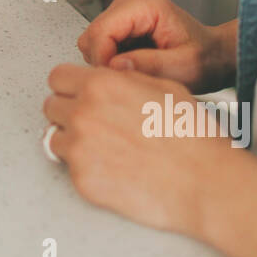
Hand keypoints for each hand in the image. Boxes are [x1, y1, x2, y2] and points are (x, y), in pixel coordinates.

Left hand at [43, 64, 235, 234]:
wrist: (205, 182)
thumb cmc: (193, 137)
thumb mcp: (162, 86)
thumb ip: (125, 77)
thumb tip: (109, 74)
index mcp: (101, 85)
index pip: (58, 77)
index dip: (71, 85)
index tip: (78, 93)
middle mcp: (84, 113)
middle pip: (52, 106)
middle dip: (69, 111)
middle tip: (93, 122)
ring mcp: (80, 149)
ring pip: (54, 137)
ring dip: (72, 140)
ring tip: (103, 147)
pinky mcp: (82, 180)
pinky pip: (69, 168)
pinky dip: (85, 167)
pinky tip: (111, 167)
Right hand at [77, 0, 236, 93]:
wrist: (213, 54)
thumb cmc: (204, 58)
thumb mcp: (184, 68)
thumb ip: (152, 65)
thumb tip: (116, 66)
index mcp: (145, 3)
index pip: (101, 32)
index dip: (103, 61)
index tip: (118, 80)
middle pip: (92, 36)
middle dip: (105, 62)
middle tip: (131, 77)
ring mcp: (123, 8)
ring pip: (92, 41)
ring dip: (108, 61)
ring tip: (137, 69)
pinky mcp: (120, 20)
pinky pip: (100, 44)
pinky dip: (112, 59)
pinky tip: (134, 64)